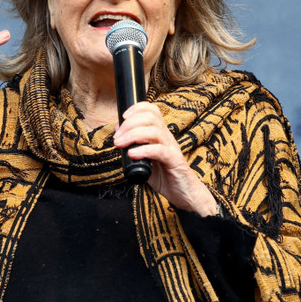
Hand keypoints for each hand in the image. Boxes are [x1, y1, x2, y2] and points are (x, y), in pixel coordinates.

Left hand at [114, 102, 220, 216]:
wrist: (183, 193)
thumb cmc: (165, 176)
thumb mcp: (146, 159)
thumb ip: (134, 148)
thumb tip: (118, 138)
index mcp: (161, 134)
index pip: (152, 110)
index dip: (137, 108)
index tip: (123, 117)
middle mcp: (167, 137)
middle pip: (150, 118)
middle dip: (129, 124)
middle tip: (117, 137)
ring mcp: (172, 148)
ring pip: (154, 131)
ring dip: (133, 135)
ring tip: (120, 144)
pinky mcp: (174, 161)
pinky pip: (159, 150)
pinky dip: (143, 150)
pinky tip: (132, 154)